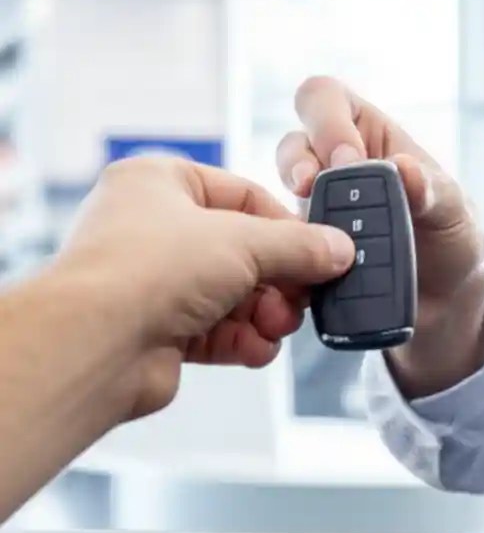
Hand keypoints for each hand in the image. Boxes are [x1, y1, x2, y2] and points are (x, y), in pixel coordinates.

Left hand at [56, 156, 355, 418]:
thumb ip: (301, 246)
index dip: (286, 225)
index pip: (243, 195)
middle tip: (304, 295)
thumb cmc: (145, 271)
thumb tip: (339, 249)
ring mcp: (153, 282)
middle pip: (243, 252)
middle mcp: (151, 229)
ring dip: (265, 315)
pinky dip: (243, 341)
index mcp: (159, 183)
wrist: (95, 344)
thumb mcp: (246, 242)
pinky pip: (217, 332)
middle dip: (278, 281)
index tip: (321, 249)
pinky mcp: (158, 330)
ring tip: (277, 326)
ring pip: (234, 295)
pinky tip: (255, 348)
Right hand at [277, 76, 483, 396]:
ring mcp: (317, 208)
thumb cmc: (453, 243)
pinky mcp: (305, 247)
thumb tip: (404, 168)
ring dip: (289, 206)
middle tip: (314, 189)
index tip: (349, 161)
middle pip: (293, 140)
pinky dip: (287, 249)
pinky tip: (309, 267)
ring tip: (312, 231)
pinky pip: (279, 239)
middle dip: (298, 160)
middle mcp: (335, 166)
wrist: (442, 306)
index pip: (327, 98)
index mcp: (371, 136)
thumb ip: (434, 191)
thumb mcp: (456, 215)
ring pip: (277, 190)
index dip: (326, 121)